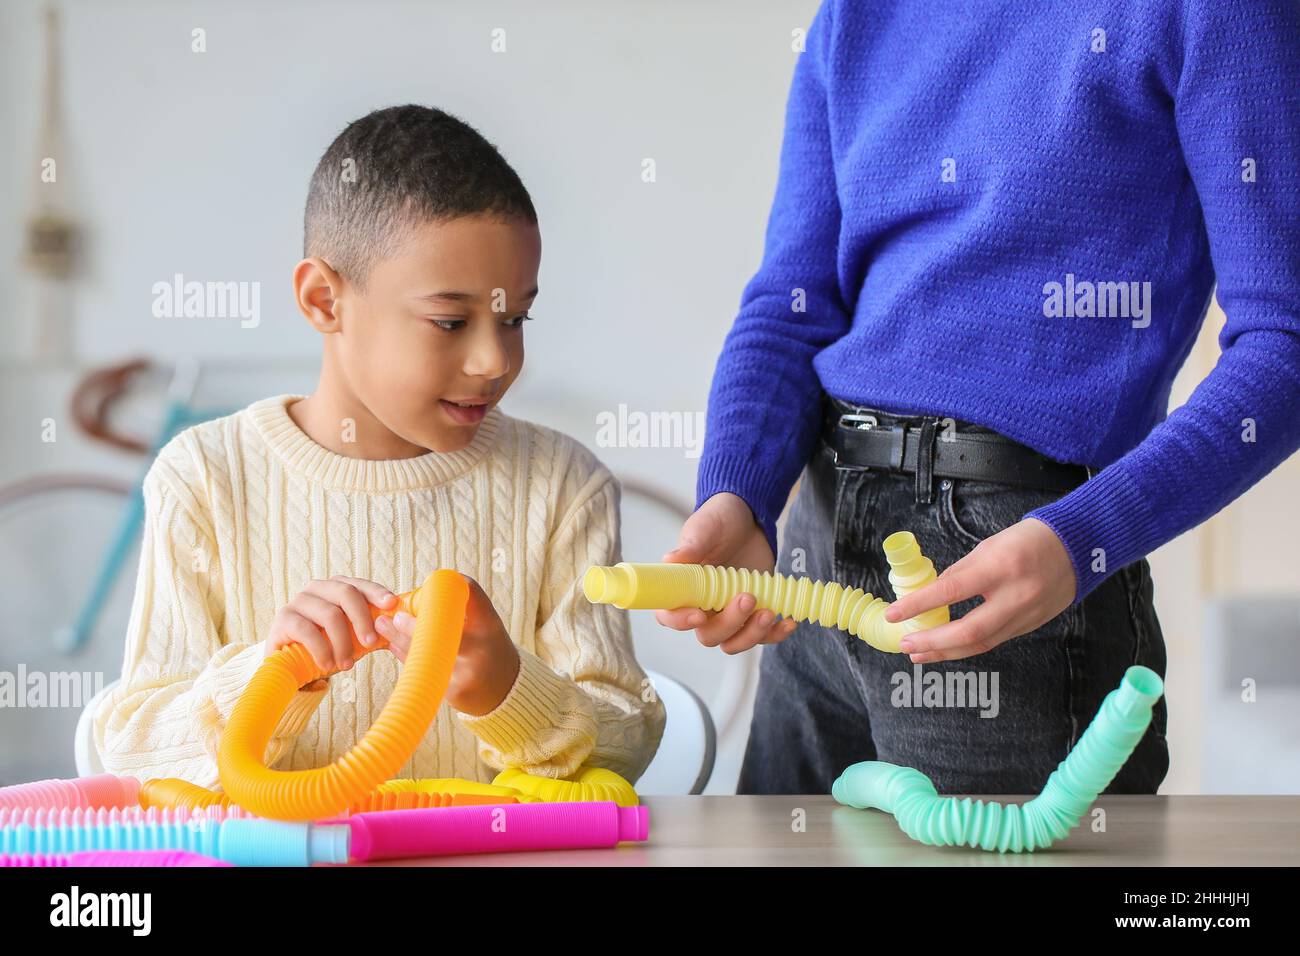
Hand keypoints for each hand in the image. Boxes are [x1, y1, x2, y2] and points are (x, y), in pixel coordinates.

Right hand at [266, 575, 397, 690]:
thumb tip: (403, 627)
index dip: (377, 592)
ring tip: (347, 665)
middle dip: (363, 619)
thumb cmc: (329, 647)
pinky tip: (328, 665)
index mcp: (337, 587)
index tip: (392, 604)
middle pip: (346, 593)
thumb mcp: (354, 637)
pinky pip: (306, 630)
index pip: (360, 584)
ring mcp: (298, 601)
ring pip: (330, 614)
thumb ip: (375, 629)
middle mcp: (317, 588)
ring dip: (343, 643)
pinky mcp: (283, 619)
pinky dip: (321, 649)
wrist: (291, 666)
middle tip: (372, 644)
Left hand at [375, 574, 519, 715]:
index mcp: (489, 623)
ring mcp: (468, 671)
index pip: (471, 594)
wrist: (506, 689)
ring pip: (425, 653)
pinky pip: (423, 671)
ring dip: (399, 638)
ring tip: (383, 625)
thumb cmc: (486, 647)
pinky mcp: (455, 692)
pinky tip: (394, 646)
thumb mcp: (483, 624)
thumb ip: (457, 609)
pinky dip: (406, 656)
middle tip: (393, 615)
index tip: (428, 585)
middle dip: (411, 623)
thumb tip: (414, 596)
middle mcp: (481, 646)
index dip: (449, 588)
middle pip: (440, 630)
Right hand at [654, 492, 797, 653]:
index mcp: (683, 588)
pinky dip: (774, 634)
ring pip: (734, 642)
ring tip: (768, 612)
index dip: (680, 621)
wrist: (749, 517)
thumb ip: (690, 546)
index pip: (669, 616)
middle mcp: (702, 606)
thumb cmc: (719, 520)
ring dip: (751, 635)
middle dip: (729, 624)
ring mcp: (729, 612)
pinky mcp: (753, 613)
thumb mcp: (703, 528)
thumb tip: (669, 560)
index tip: (699, 614)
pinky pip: (761, 636)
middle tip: (748, 598)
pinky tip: (787, 621)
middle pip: (708, 635)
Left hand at [883, 517, 1075, 662]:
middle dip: (932, 642)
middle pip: (969, 632)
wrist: (1078, 546)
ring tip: (919, 654)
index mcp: (999, 568)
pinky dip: (968, 647)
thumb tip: (932, 596)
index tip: (893, 614)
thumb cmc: (1028, 540)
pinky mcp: (1032, 626)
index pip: (950, 592)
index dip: (918, 605)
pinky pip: (995, 641)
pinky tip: (948, 648)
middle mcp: (1015, 596)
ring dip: (947, 652)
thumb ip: (960, 573)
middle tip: (906, 644)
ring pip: (981, 644)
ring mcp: (1026, 615)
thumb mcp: (988, 547)